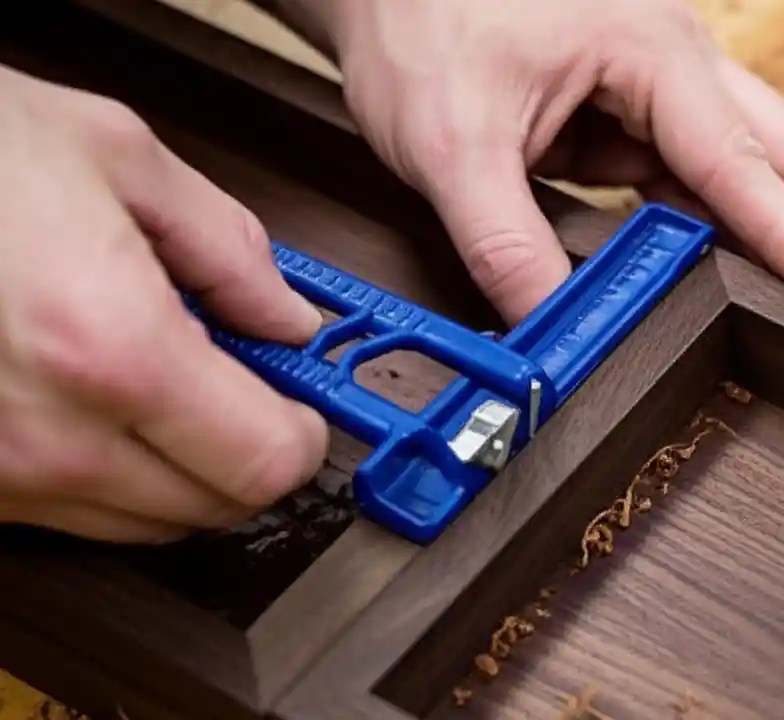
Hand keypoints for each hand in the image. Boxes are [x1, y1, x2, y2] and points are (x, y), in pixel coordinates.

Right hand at [0, 66, 328, 542]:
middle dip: (245, 449)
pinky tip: (86, 394)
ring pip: (144, 525)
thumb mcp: (115, 156)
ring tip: (148, 373)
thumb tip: (287, 319)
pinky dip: (103, 468)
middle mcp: (48, 435)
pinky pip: (68, 512)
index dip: (301, 432)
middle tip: (234, 380)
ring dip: (176, 466)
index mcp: (109, 347)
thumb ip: (227, 250)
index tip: (300, 400)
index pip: (264, 462)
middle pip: (213, 507)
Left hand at [263, 0, 783, 328]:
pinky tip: (742, 278)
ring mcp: (660, 88)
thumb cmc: (422, 18)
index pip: (743, 165)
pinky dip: (724, 230)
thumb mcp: (453, 146)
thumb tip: (557, 336)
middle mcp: (676, 64)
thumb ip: (508, 247)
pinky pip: (696, 179)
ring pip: (751, 170)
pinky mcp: (634, 113)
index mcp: (651, 52)